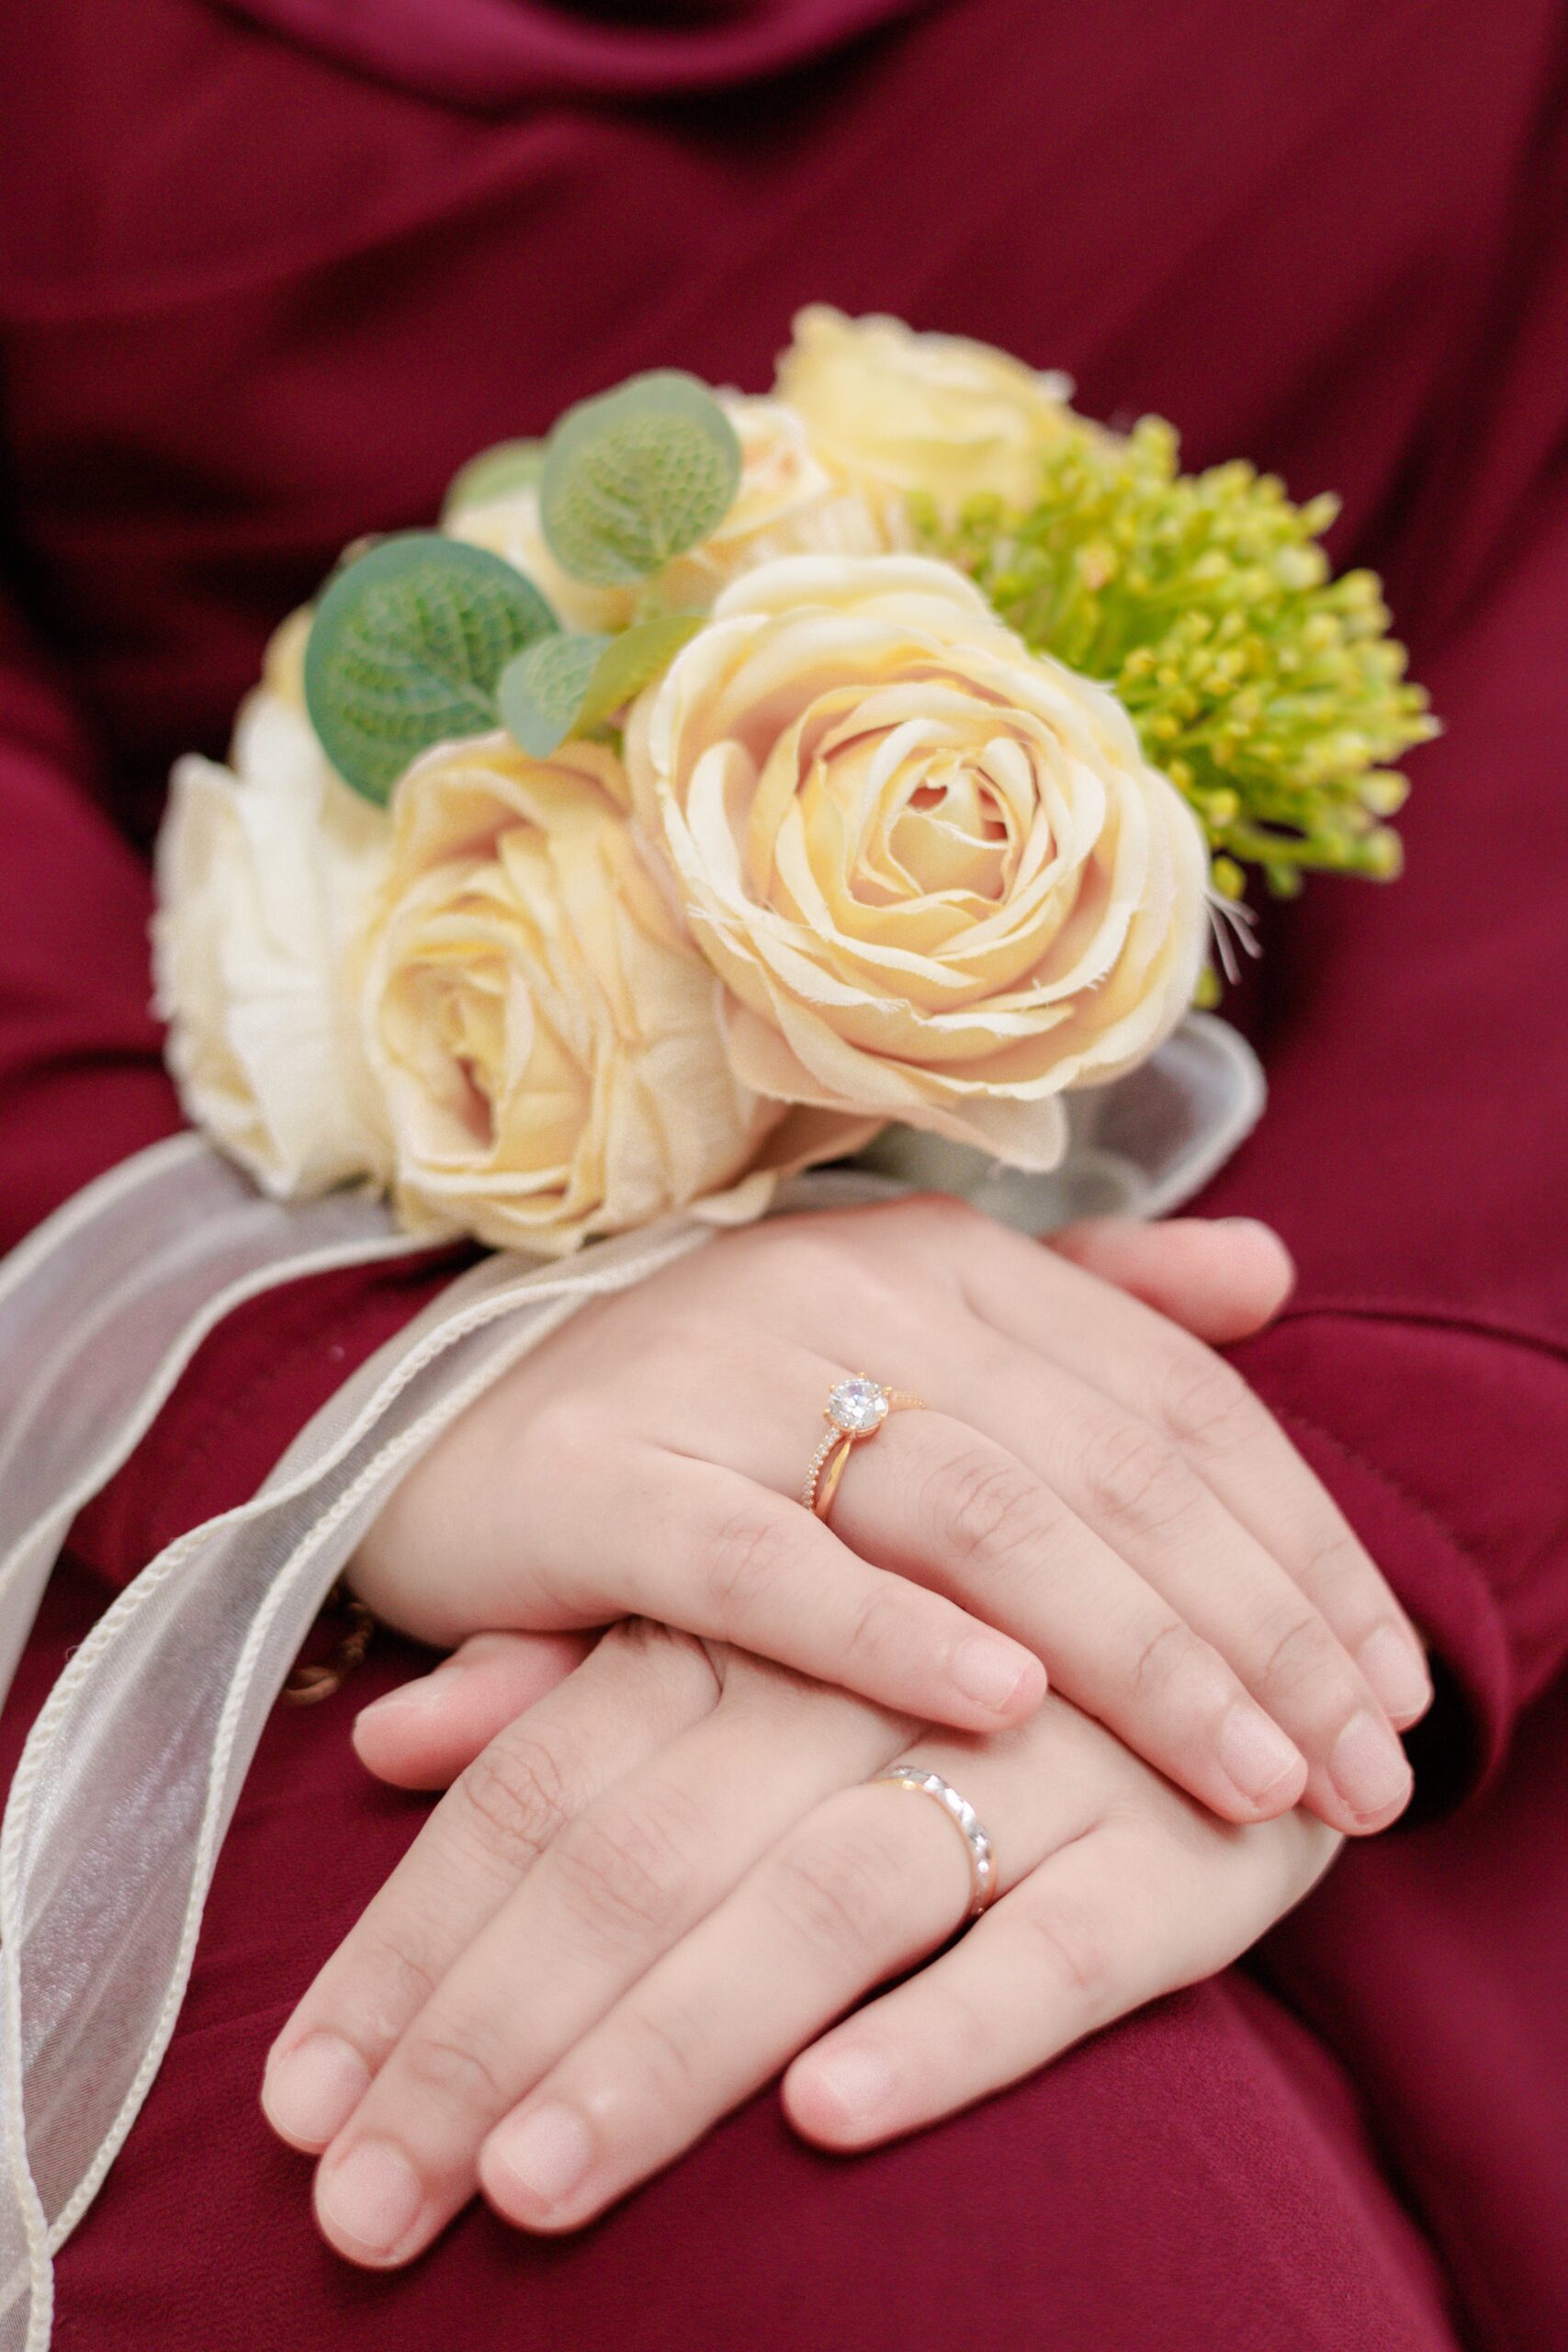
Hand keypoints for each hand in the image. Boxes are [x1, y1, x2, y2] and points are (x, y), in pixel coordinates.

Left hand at [263, 1624, 1339, 2265]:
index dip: (411, 1944)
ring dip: (670, 2045)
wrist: (1236, 1620)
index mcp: (746, 1627)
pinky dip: (949, 2025)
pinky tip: (831, 2112)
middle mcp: (862, 1684)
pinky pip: (1061, 1949)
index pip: (538, 1789)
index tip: (299, 2104)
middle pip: (639, 1853)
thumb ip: (573, 1678)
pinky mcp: (1176, 1849)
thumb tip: (386, 1738)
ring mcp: (1029, 1762)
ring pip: (820, 1902)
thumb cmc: (948, 1657)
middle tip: (362, 2208)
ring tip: (530, 2186)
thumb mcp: (753, 1637)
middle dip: (488, 2036)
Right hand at [353, 1200, 1429, 1832]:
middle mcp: (852, 1294)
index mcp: (945, 1262)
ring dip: (1130, 1650)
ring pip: (974, 1511)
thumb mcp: (898, 1336)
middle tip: (1363, 1773)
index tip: (1393, 1685)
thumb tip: (1270, 1273)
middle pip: (1105, 1466)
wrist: (434, 1407)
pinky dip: (887, 1632)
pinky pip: (768, 1566)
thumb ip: (1083, 1307)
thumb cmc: (704, 1402)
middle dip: (1258, 1629)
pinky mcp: (606, 1477)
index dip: (1302, 1544)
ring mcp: (724, 1377)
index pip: (1173, 1402)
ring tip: (1246, 1776)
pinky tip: (1001, 1709)